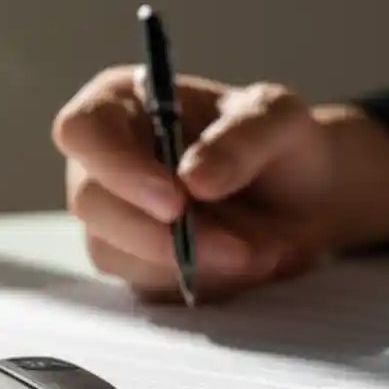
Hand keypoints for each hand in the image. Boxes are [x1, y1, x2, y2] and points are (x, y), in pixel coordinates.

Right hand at [52, 66, 388, 302]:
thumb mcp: (279, 118)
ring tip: (259, 251)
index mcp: (123, 103)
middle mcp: (104, 161)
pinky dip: (198, 280)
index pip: (83, 129)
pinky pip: (145, 284)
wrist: (305, 199)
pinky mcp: (135, 263)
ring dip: (188, 261)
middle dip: (159, 233)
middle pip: (90, 201)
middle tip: (236, 247)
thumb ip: (242, 138)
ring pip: (114, 251)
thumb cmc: (281, 143)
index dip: (118, 168)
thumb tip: (193, 179)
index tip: (175, 201)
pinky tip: (242, 264)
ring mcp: (114, 216)